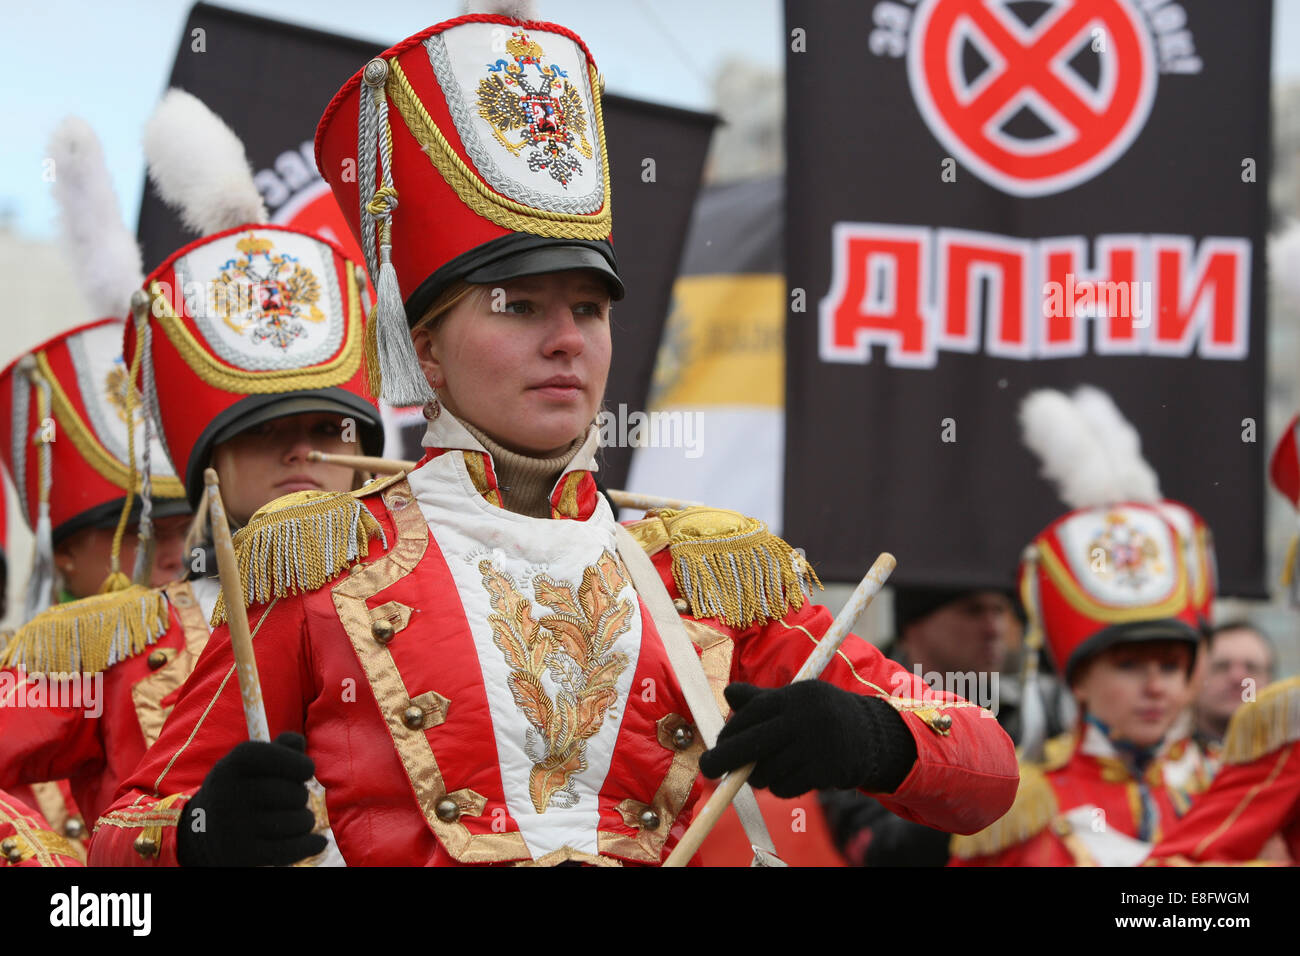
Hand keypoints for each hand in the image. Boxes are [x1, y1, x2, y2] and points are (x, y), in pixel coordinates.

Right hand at [178, 732, 326, 866]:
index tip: (307, 770)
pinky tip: (318, 842)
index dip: (297, 763)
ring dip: (304, 820)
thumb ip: (280, 747)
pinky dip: (310, 844)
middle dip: (301, 795)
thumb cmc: (240, 787)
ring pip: (297, 821)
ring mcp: (235, 828)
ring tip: (293, 818)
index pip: (272, 757)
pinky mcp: (242, 855)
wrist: (200, 831)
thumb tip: (300, 742)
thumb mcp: (250, 763)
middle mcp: (230, 795)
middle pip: (294, 793)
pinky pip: (290, 850)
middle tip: (291, 798)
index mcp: (232, 765)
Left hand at [698, 682, 914, 797]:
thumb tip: (729, 695)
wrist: (872, 735)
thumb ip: (761, 700)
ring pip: (766, 771)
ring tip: (763, 772)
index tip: (715, 748)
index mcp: (793, 696)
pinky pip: (785, 787)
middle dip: (724, 759)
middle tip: (708, 770)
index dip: (728, 734)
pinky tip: (789, 777)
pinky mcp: (825, 770)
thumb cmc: (821, 715)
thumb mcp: (795, 700)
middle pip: (751, 745)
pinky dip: (779, 787)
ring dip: (757, 777)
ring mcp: (816, 746)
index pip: (750, 716)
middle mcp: (804, 718)